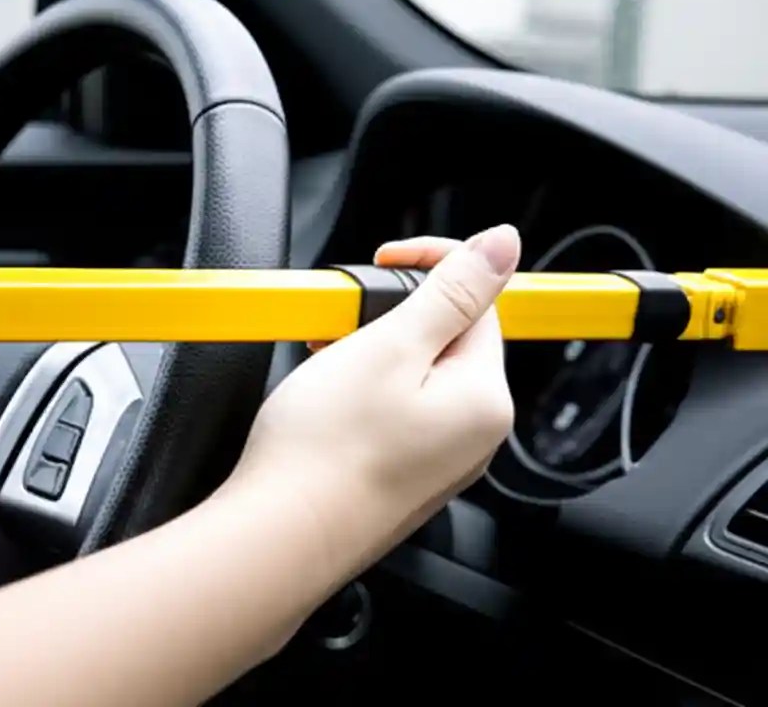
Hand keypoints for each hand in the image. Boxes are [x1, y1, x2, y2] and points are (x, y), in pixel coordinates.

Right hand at [224, 224, 519, 589]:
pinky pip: (393, 416)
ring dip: (368, 354)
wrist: (278, 537)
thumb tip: (502, 244)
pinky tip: (323, 400)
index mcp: (486, 398)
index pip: (478, 303)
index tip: (382, 260)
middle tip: (340, 320)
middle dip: (390, 318)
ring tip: (322, 359)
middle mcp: (473, 436)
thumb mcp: (390, 345)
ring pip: (413, 378)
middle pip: (445, 341)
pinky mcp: (399, 479)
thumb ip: (452, 290)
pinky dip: (359, 393)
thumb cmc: (325, 452)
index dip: (428, 269)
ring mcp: (437, 464)